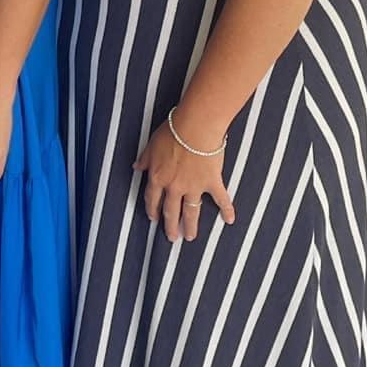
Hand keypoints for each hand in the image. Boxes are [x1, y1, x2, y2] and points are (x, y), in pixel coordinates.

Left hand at [134, 122, 236, 244]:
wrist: (195, 128)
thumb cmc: (172, 132)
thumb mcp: (151, 145)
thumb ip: (144, 159)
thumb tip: (136, 167)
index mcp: (158, 178)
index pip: (152, 198)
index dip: (152, 210)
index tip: (153, 219)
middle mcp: (174, 187)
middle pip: (170, 211)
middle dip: (170, 226)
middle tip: (172, 238)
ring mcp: (194, 187)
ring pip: (191, 211)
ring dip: (190, 226)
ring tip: (190, 237)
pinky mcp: (212, 182)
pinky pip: (220, 199)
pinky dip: (226, 209)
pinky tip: (230, 220)